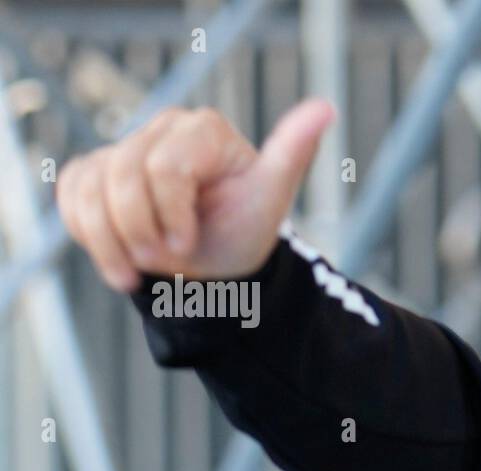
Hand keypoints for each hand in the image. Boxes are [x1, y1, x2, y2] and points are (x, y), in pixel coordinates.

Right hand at [56, 98, 335, 291]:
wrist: (213, 269)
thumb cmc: (244, 233)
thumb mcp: (271, 198)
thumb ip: (292, 154)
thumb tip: (325, 108)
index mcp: (203, 129)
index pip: (163, 169)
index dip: (170, 215)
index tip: (190, 242)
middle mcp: (160, 129)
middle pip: (122, 180)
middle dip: (142, 232)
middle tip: (169, 257)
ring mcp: (122, 149)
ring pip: (89, 190)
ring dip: (112, 243)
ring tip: (144, 267)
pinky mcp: (93, 172)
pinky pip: (71, 199)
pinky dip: (91, 237)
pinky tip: (121, 257)